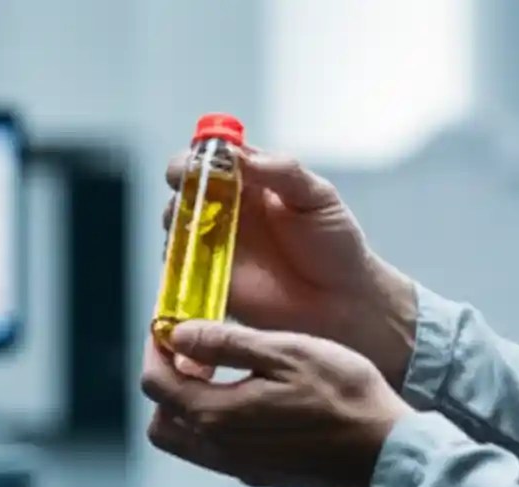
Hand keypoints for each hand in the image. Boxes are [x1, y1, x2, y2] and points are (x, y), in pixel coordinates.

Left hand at [140, 320, 413, 486]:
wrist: (388, 451)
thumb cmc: (344, 395)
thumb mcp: (285, 351)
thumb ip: (225, 343)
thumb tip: (177, 334)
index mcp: (216, 417)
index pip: (156, 384)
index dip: (155, 349)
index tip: (171, 327)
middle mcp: (219, 450)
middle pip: (161, 421)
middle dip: (166, 383)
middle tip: (193, 352)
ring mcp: (240, 467)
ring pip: (186, 441)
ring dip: (189, 406)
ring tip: (222, 373)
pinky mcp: (262, 475)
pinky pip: (216, 452)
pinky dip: (215, 424)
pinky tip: (250, 398)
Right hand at [164, 148, 416, 387]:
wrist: (341, 303)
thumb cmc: (336, 246)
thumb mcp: (317, 196)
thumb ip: (281, 171)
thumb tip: (238, 154)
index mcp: (253, 181)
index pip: (215, 156)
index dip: (202, 152)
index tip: (200, 156)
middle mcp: (228, 209)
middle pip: (187, 184)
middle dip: (181, 180)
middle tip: (189, 186)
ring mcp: (215, 244)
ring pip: (177, 222)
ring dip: (176, 217)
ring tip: (194, 223)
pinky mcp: (208, 279)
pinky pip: (180, 265)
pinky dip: (177, 258)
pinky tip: (192, 256)